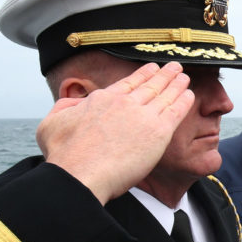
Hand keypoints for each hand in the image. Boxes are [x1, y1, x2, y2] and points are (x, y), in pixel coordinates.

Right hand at [37, 62, 193, 203]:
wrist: (80, 174)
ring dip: (176, 84)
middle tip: (174, 67)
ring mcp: (142, 116)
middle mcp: (124, 103)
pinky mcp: (158, 133)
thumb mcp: (52, 123)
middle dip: (164, 75)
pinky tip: (189, 95)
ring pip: (164, 95)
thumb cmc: (64, 156)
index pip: (128, 84)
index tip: (151, 69)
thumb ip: (65, 107)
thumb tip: (75, 103)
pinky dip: (183, 101)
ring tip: (184, 77)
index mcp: (101, 100)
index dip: (142, 75)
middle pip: (149, 85)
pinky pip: (175, 112)